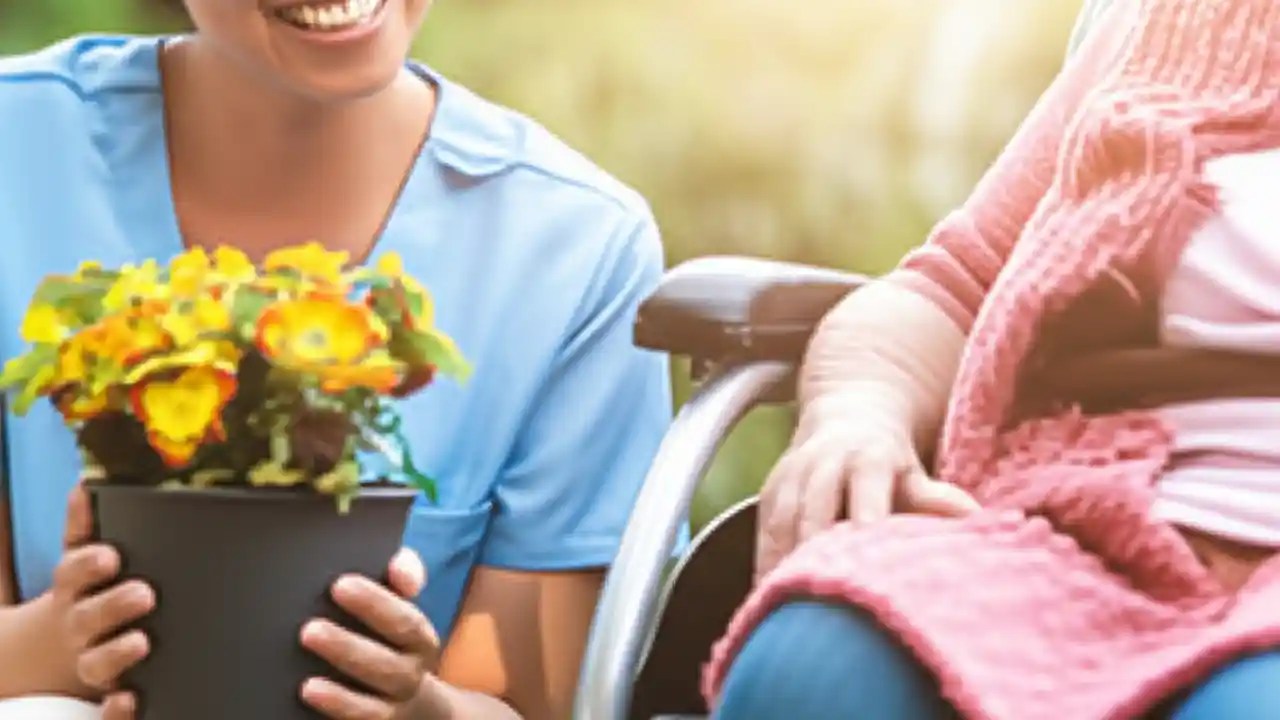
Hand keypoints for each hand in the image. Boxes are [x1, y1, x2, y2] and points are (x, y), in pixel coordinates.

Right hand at [50, 484, 154, 718]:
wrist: (48, 658)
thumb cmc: (81, 599)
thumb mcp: (77, 565)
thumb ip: (82, 528)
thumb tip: (84, 486)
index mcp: (74, 590)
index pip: (74, 573)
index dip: (89, 565)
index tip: (110, 557)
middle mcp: (79, 626)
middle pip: (89, 617)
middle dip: (113, 605)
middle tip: (144, 593)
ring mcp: (90, 661)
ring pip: (98, 662)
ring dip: (117, 653)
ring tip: (141, 642)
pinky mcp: (104, 692)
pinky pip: (107, 707)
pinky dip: (118, 708)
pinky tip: (129, 700)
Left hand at [301, 548, 446, 718]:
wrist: (410, 699)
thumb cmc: (391, 637)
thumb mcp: (400, 604)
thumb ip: (402, 576)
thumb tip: (398, 562)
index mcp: (418, 638)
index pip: (405, 621)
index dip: (376, 603)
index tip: (339, 584)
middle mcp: (411, 674)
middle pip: (388, 664)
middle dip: (349, 646)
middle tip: (309, 628)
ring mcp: (394, 706)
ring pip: (374, 703)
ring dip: (341, 690)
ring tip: (308, 673)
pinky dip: (339, 708)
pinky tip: (309, 691)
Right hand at [756, 395, 978, 578]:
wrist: (846, 416)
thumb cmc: (888, 461)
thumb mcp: (913, 474)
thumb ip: (935, 498)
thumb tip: (974, 517)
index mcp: (867, 456)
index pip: (865, 486)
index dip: (864, 514)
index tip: (866, 550)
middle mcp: (824, 461)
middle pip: (815, 508)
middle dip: (815, 550)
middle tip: (823, 596)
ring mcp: (792, 476)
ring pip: (784, 522)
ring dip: (786, 564)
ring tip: (793, 607)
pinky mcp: (769, 493)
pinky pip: (765, 533)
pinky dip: (768, 565)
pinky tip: (773, 599)